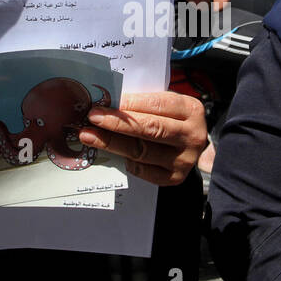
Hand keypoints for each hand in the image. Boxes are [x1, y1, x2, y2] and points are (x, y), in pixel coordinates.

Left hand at [79, 91, 207, 185]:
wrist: (191, 144)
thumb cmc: (173, 119)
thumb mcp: (165, 104)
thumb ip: (143, 102)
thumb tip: (108, 102)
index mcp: (191, 110)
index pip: (157, 105)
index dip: (129, 104)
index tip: (104, 102)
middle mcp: (191, 136)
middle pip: (150, 129)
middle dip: (117, 123)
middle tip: (92, 118)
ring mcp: (184, 159)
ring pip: (141, 151)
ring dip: (111, 142)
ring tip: (89, 135)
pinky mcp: (174, 178)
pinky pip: (143, 170)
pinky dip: (125, 160)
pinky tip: (113, 152)